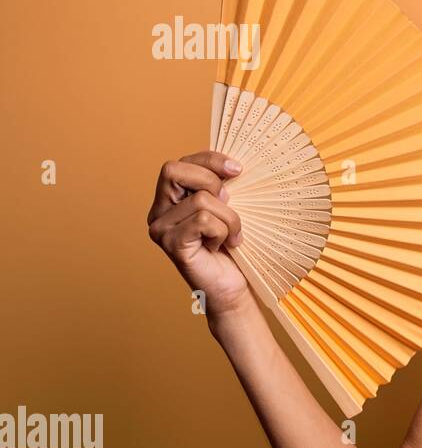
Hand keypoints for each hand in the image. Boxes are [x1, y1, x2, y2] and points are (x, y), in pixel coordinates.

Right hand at [147, 150, 250, 317]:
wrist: (232, 288)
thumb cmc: (231, 247)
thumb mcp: (227, 208)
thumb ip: (219, 187)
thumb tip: (231, 166)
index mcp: (169, 200)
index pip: (180, 164)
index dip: (209, 159)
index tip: (237, 169)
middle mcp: (158, 212)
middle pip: (174, 170)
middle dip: (212, 181)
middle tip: (229, 204)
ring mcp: (161, 229)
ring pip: (201, 200)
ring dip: (229, 218)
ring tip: (230, 236)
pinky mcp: (171, 244)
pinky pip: (204, 220)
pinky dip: (223, 232)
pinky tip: (221, 246)